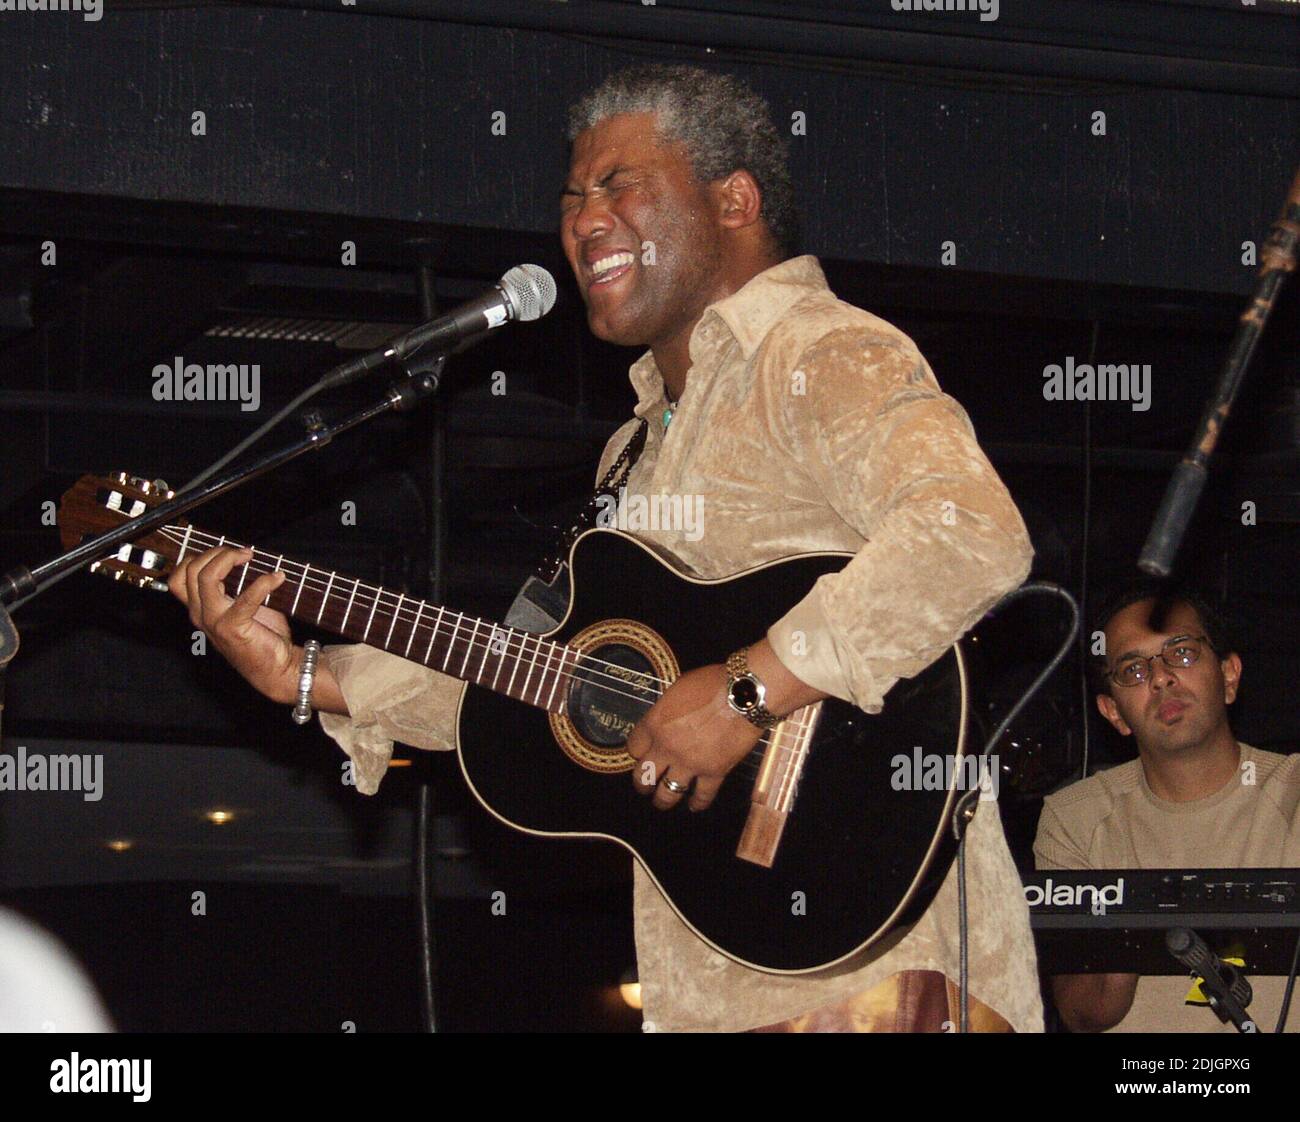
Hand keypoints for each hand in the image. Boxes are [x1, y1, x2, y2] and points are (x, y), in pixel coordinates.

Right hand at [167, 546, 297, 701]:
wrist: (276, 668)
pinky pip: (244, 598)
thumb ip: (235, 586)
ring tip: (251, 557)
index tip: (225, 552)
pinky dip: (263, 583)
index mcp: (199, 609)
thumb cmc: (262, 635)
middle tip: (243, 553)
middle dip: (216, 553)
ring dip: (229, 560)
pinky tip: (278, 578)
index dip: (197, 557)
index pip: (179, 576)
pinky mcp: (234, 629)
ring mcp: (214, 622)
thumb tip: (245, 556)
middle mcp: (200, 615)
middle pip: (191, 570)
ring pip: (206, 578)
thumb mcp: (240, 607)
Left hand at [625, 664, 761, 811]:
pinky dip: (698, 803)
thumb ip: (667, 710)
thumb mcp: (678, 689)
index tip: (641, 754)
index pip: (634, 747)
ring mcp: (689, 763)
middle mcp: (667, 748)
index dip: (636, 752)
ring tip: (662, 802)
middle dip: (641, 783)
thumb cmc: (713, 683)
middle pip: (643, 775)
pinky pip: (702, 795)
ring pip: (667, 793)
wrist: (744, 695)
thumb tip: (665, 719)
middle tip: (644, 785)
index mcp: (655, 724)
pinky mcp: (714, 772)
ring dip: (662, 800)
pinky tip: (694, 806)